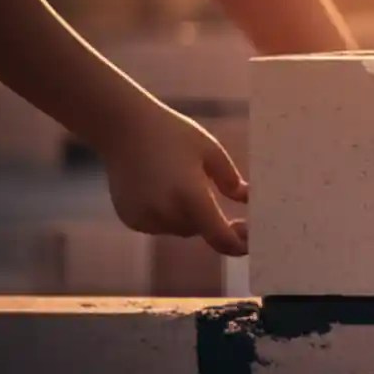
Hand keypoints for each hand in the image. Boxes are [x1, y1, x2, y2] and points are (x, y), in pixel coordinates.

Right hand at [97, 107, 248, 255]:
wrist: (122, 128)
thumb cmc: (171, 133)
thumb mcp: (210, 149)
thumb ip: (230, 179)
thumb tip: (246, 199)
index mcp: (190, 195)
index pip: (220, 237)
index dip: (238, 245)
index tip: (251, 239)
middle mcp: (166, 212)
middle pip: (200, 231)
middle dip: (214, 222)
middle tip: (228, 210)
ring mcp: (144, 218)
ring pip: (180, 230)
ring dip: (191, 218)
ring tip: (187, 186)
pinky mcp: (130, 218)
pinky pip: (159, 226)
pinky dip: (168, 216)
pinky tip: (165, 191)